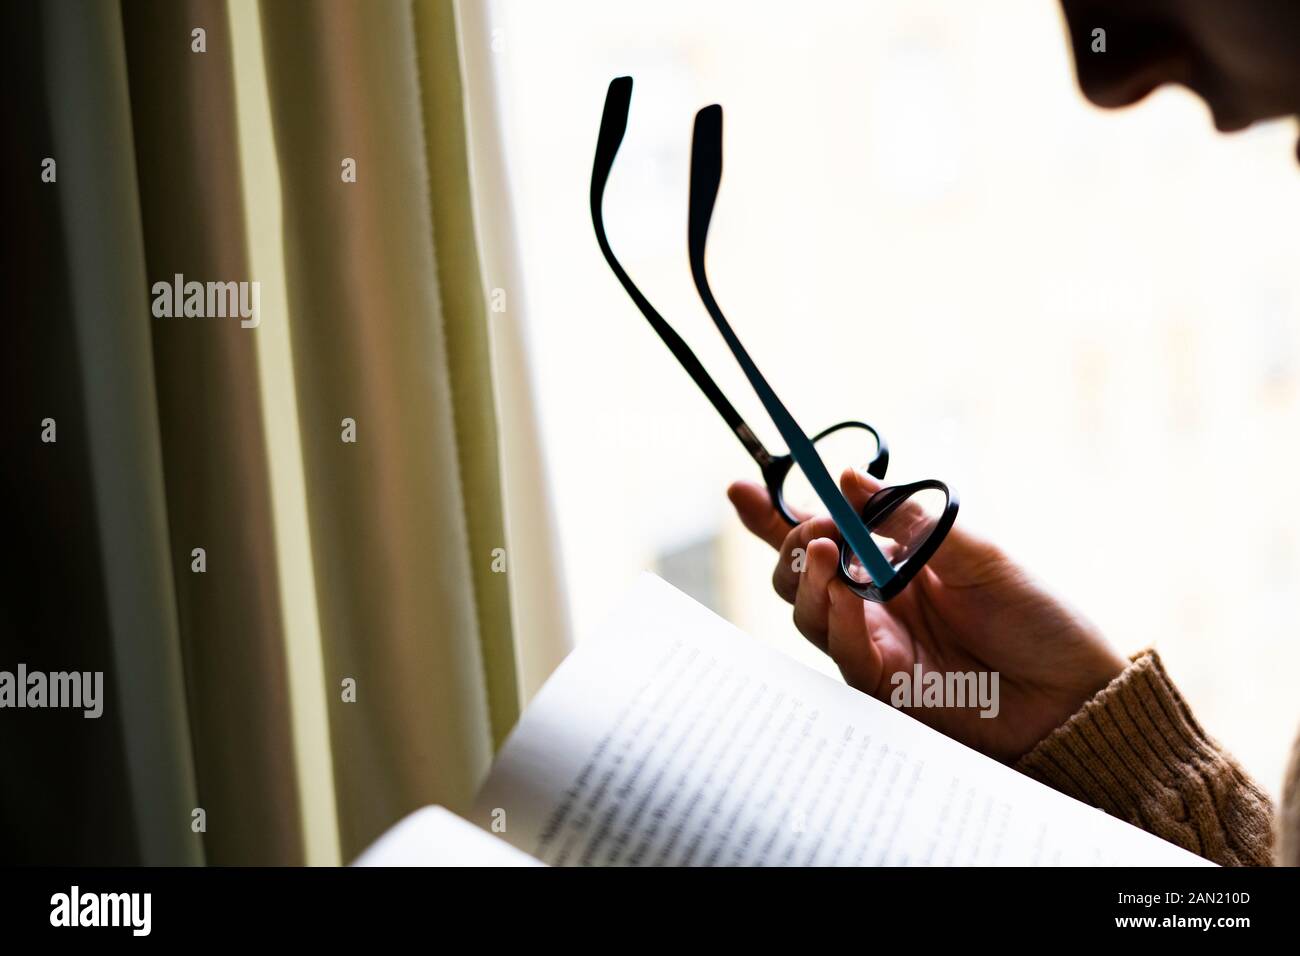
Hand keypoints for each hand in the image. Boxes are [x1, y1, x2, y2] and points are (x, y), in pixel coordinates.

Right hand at [728, 469, 1127, 762]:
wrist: (1074, 692)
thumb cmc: (1037, 616)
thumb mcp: (978, 551)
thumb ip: (909, 519)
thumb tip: (849, 476)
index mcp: (896, 563)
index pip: (824, 535)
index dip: (776, 516)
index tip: (739, 487)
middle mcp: (877, 603)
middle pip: (799, 577)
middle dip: (792, 548)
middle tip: (817, 532)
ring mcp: (877, 645)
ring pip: (808, 614)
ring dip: (810, 580)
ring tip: (830, 554)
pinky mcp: (886, 688)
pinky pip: (845, 653)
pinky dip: (842, 621)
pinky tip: (855, 599)